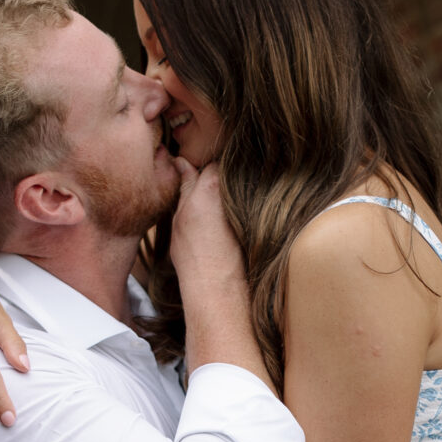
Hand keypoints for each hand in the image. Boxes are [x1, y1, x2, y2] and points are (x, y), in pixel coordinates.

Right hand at [169, 160, 245, 292]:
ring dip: (232, 190)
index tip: (199, 174)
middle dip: (220, 175)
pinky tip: (231, 223)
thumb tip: (182, 162)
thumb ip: (185, 185)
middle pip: (228, 169)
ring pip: (240, 185)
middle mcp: (234, 189)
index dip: (205, 164)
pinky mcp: (261, 216)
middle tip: (209, 193)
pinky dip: (242, 205)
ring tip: (220, 213)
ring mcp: (249, 202)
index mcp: (212, 185)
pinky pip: (250, 200)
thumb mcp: (180, 217)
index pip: (212, 158)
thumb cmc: (194, 254)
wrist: (218, 283)